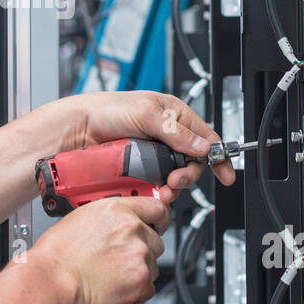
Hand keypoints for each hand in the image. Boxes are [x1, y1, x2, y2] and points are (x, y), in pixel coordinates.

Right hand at [35, 196, 167, 303]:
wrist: (54, 278)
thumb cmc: (59, 253)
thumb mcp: (83, 217)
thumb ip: (111, 218)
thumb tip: (121, 224)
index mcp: (119, 210)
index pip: (157, 209)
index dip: (158, 220)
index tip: (157, 225)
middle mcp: (133, 229)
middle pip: (156, 240)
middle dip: (143, 250)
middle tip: (121, 259)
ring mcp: (139, 255)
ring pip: (153, 264)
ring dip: (138, 270)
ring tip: (113, 274)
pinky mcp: (141, 280)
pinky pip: (149, 287)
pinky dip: (136, 291)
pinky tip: (116, 287)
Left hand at [58, 90, 235, 201]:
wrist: (77, 129)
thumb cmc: (107, 110)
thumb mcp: (145, 112)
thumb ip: (175, 131)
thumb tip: (202, 146)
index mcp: (175, 117)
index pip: (206, 138)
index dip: (218, 157)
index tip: (226, 175)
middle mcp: (167, 138)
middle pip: (191, 164)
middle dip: (187, 175)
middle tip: (175, 180)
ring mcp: (154, 157)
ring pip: (174, 178)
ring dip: (172, 187)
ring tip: (162, 190)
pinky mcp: (140, 172)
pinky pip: (155, 186)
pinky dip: (156, 192)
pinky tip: (152, 193)